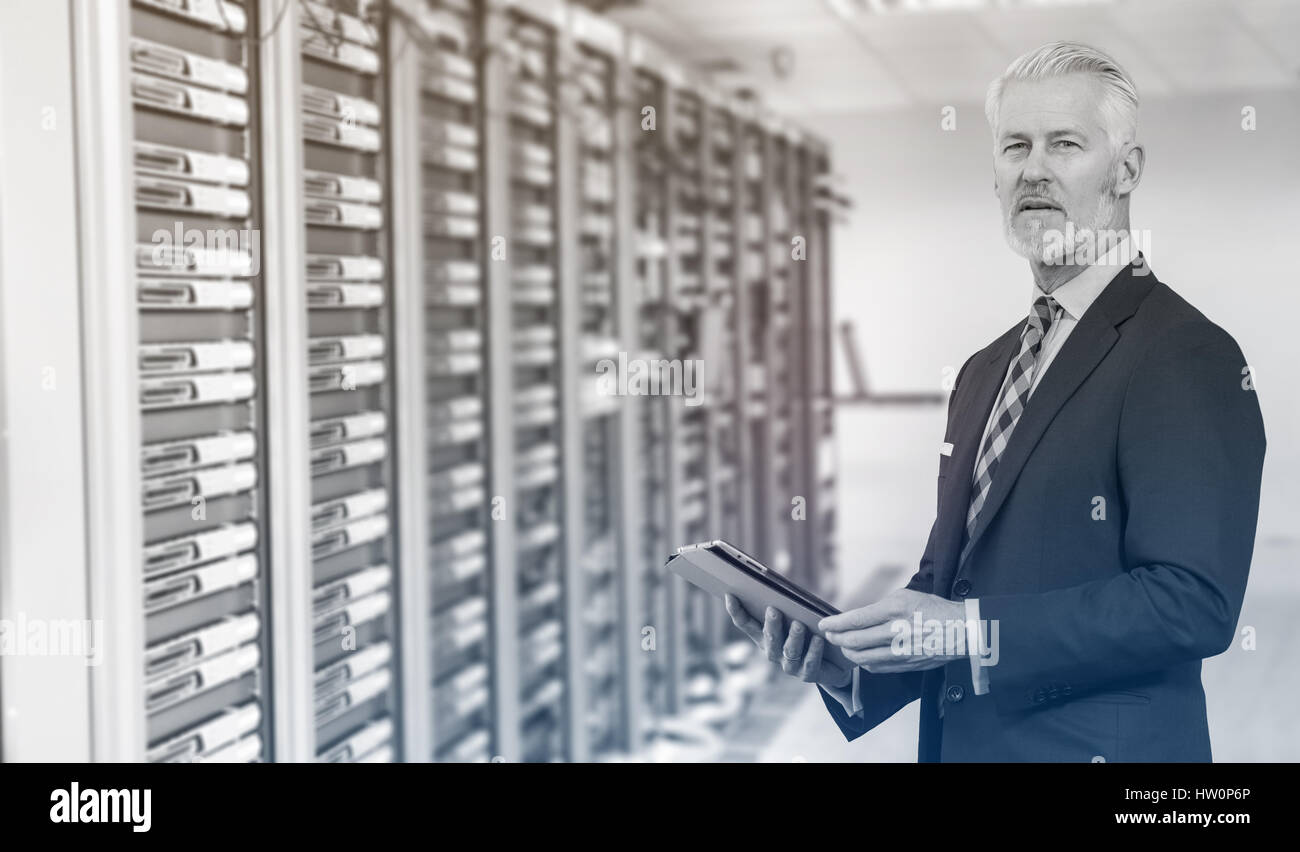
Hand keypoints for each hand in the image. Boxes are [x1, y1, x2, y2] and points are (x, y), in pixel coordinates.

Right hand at [725, 594, 851, 688]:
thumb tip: (779, 588)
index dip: (736, 611)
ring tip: (799, 625)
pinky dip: (813, 651)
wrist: (833, 662)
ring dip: (793, 638)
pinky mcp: (807, 674)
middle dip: (771, 626)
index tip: (730, 595)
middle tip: (773, 610)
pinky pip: (809, 664)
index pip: (746, 624)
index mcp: (765, 636)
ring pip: (788, 652)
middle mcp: (774, 652)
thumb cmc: (809, 633)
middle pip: (768, 639)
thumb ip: (786, 607)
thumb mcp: (796, 617)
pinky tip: (818, 639)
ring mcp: (789, 665)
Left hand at [819, 589, 967, 673]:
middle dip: (837, 639)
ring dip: (849, 652)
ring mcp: (902, 651)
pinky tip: (860, 657)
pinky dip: (865, 663)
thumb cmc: (933, 609)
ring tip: (843, 646)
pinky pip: (878, 667)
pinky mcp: (907, 664)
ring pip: (864, 657)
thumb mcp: (905, 596)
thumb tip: (858, 617)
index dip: (835, 624)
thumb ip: (880, 607)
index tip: (824, 625)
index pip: (856, 619)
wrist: (962, 629)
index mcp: (895, 609)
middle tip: (829, 635)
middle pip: (856, 641)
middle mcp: (897, 631)